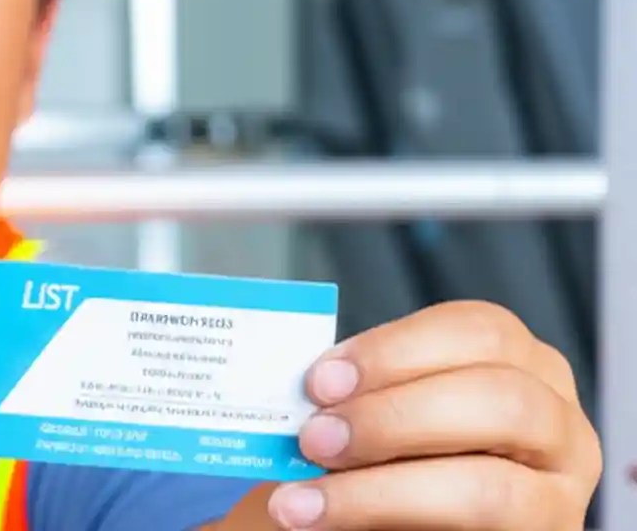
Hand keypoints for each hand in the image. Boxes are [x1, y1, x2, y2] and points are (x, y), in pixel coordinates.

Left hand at [267, 301, 601, 529]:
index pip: (479, 331)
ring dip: (381, 490)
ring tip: (304, 500)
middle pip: (499, 398)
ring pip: (489, 488)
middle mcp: (556, 426)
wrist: (381, 520)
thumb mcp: (369, 414)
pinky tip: (320, 520)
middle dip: (392, 416)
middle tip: (313, 438)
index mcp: (519, 366)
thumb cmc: (376, 461)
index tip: (320, 379)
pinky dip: (385, 521)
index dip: (394, 349)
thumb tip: (285, 387)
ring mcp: (555, 497)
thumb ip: (347, 395)